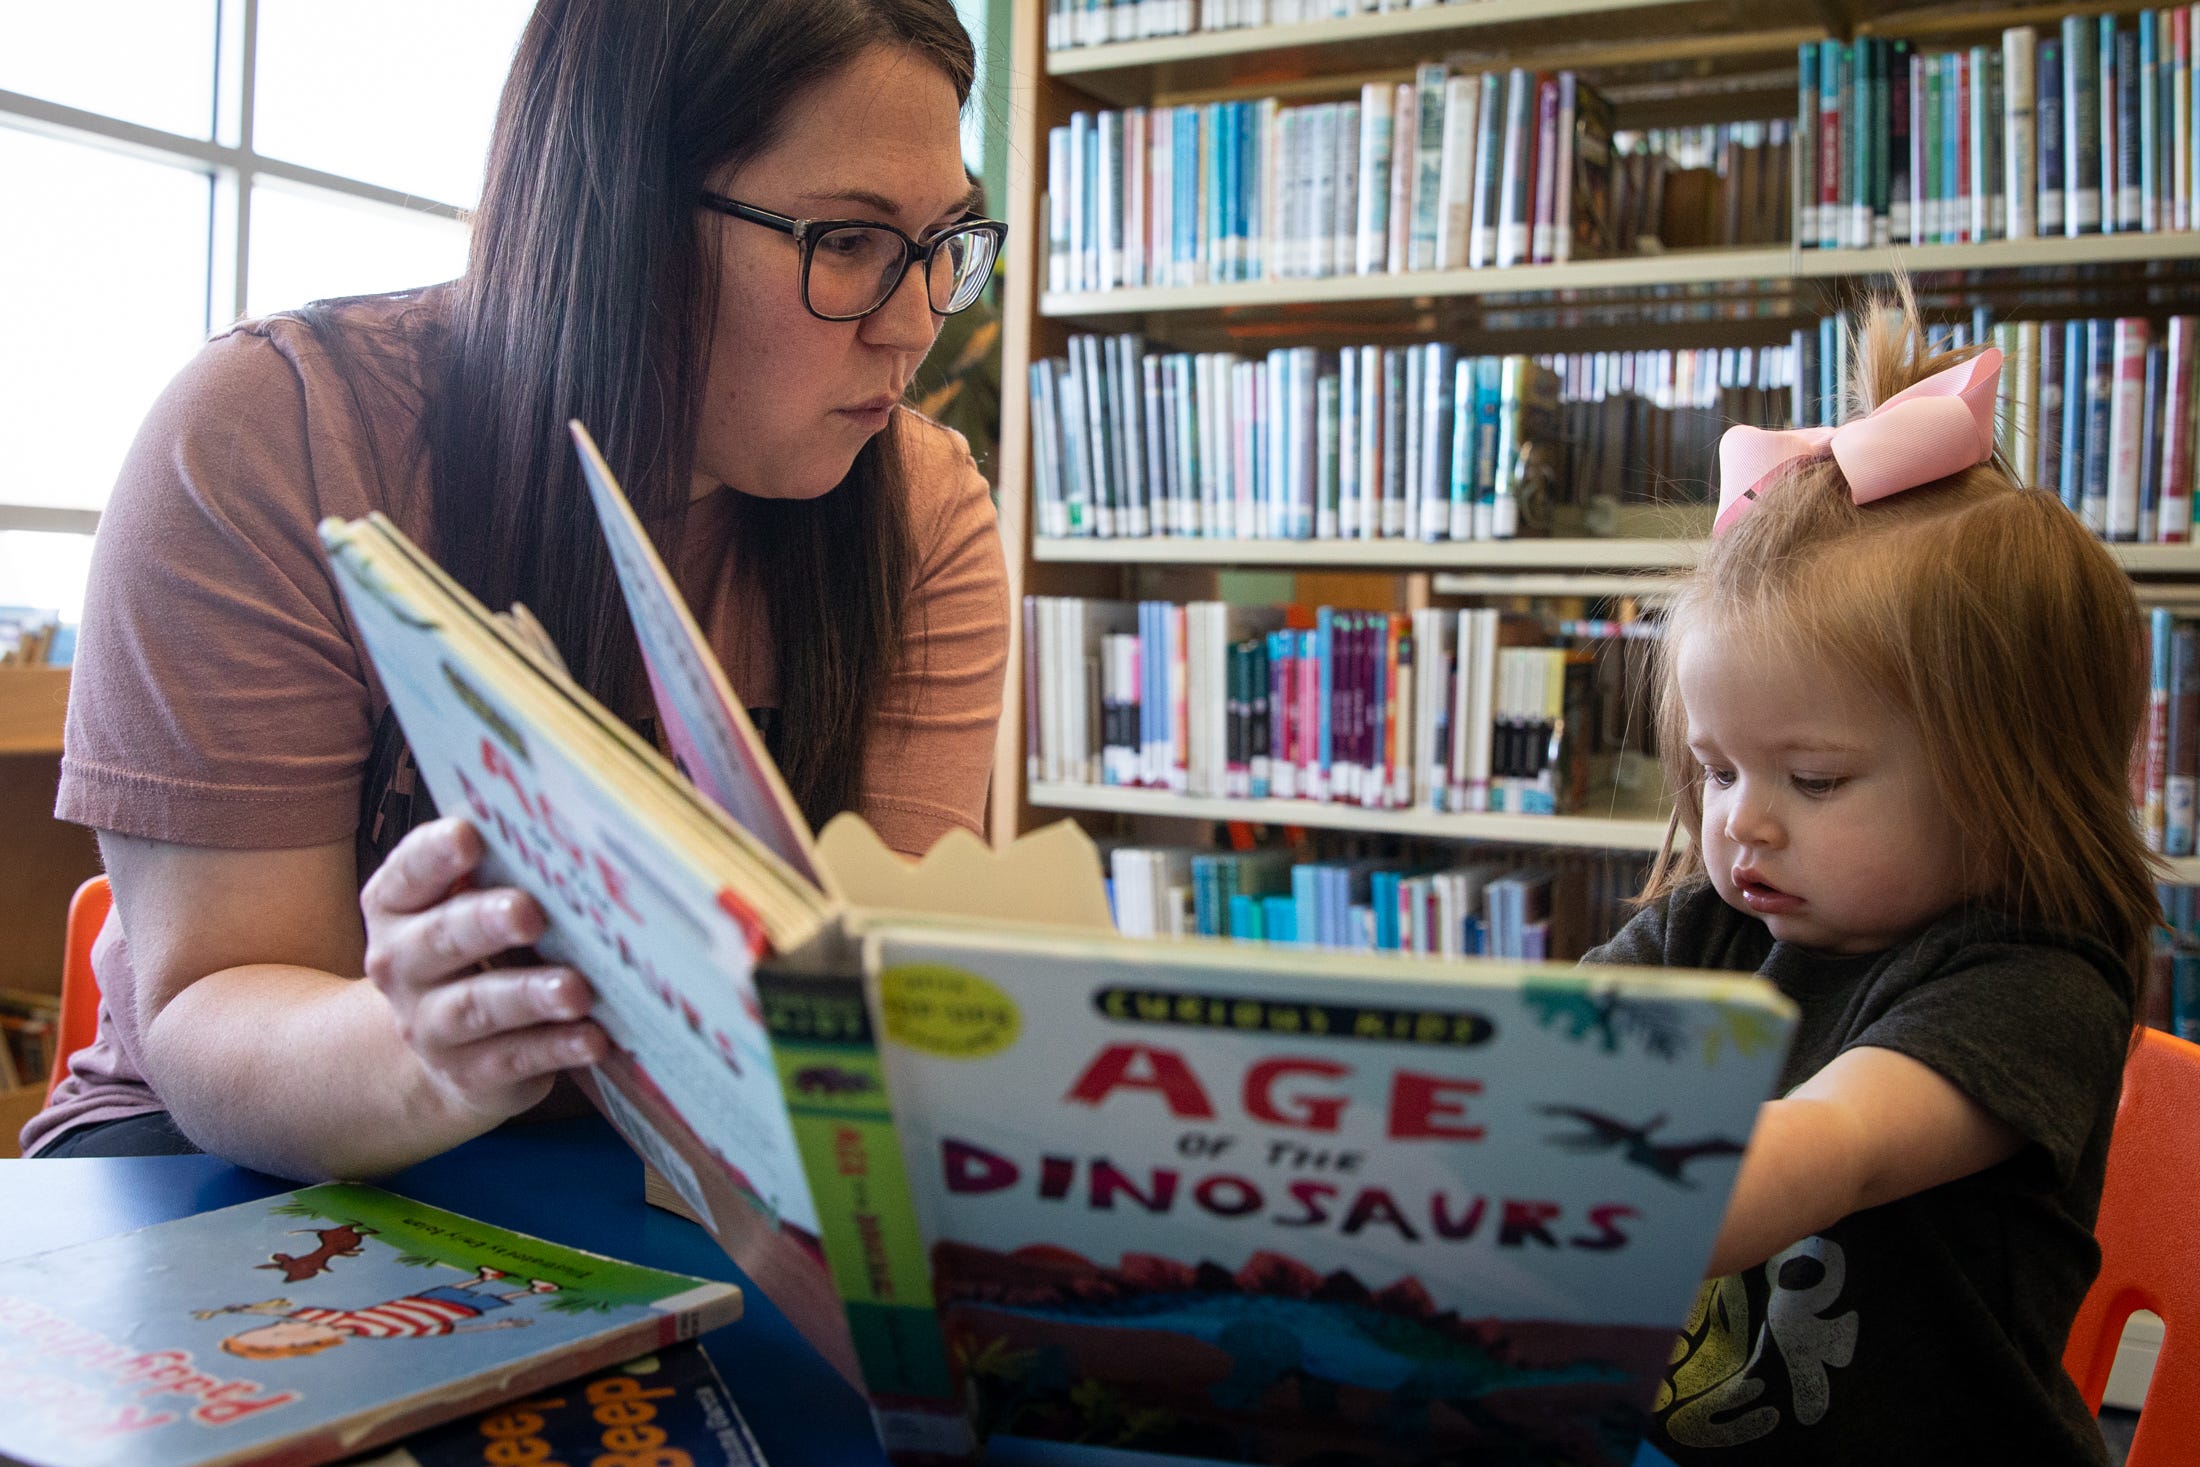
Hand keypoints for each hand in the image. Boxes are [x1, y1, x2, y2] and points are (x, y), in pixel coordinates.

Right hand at [360, 817, 608, 1127]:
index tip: (468, 835)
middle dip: (484, 923)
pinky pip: (513, 1058)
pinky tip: (592, 1037)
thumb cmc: (475, 950)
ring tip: (574, 989)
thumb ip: (502, 872)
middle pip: (440, 937)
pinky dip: (555, 1048)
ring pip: (476, 1006)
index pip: (408, 873)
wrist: (449, 1048)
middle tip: (528, 912)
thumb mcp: (472, 907)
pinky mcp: (468, 1072)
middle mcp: (400, 964)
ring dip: (528, 995)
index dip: (434, 855)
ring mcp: (428, 1024)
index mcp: (396, 907)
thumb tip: (571, 837)